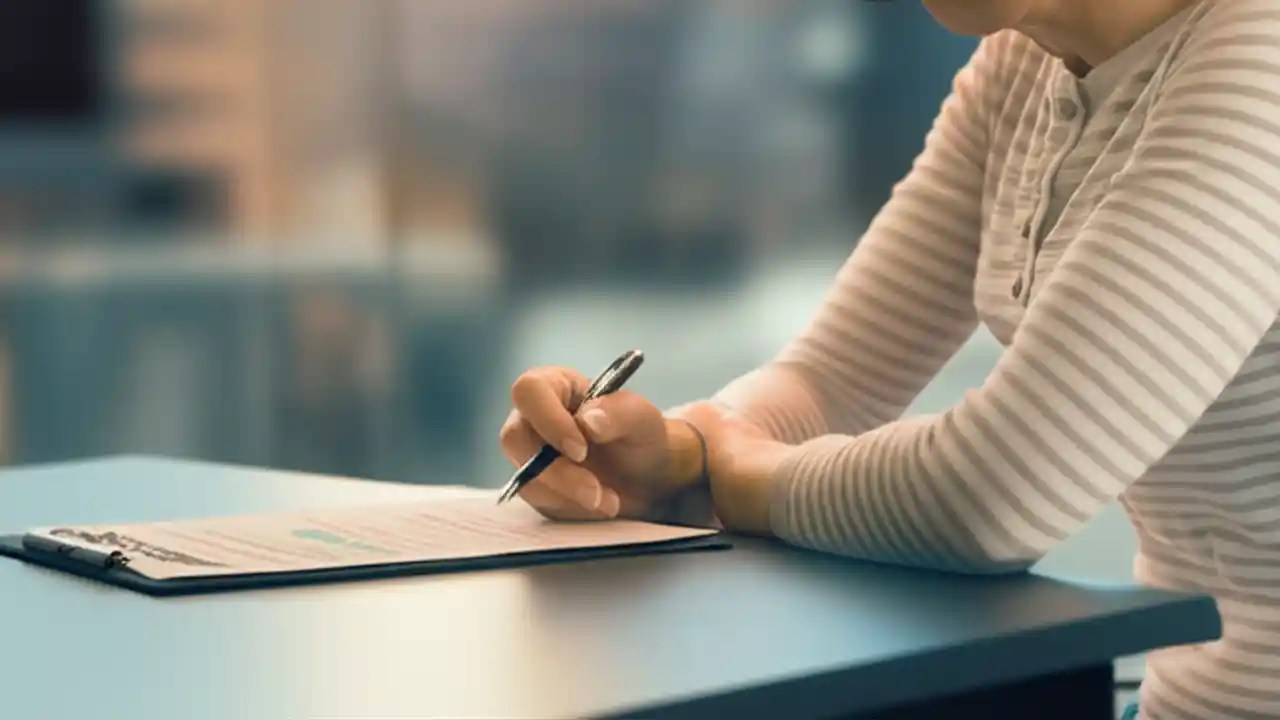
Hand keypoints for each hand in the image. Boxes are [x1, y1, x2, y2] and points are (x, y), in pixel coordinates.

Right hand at [499, 366, 705, 519]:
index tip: (581, 450)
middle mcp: (531, 417)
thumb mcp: (641, 417)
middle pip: (516, 439)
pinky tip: (601, 504)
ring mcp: (528, 454)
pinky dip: (572, 508)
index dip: (548, 420)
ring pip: (526, 477)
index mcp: (554, 385)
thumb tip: (587, 422)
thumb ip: (618, 412)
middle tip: (596, 491)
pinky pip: (540, 501)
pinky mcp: (535, 486)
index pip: (529, 391)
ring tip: (610, 501)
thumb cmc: (640, 434)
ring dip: (569, 496)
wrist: (646, 474)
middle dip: (557, 472)